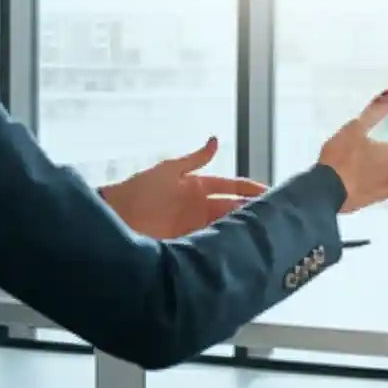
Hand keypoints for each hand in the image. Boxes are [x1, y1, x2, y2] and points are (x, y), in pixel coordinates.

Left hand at [99, 137, 268, 238]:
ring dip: (240, 228)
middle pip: (232, 207)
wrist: (113, 217)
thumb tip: (216, 140)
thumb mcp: (168, 170)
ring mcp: (193, 226)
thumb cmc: (138, 190)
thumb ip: (194, 158)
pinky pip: (210, 243)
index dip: (249, 189)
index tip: (269, 192)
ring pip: (225, 226)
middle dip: (251, 209)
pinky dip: (224, 244)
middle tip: (273, 214)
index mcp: (197, 187)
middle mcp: (198, 207)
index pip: (231, 186)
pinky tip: (237, 247)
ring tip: (261, 231)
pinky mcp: (186, 243)